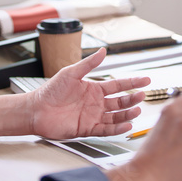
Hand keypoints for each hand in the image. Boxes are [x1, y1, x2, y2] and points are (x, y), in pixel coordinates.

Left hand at [30, 48, 149, 139]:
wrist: (36, 109)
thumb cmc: (51, 91)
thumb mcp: (71, 73)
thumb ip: (88, 63)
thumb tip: (103, 51)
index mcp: (94, 89)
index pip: (118, 85)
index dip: (132, 83)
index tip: (145, 80)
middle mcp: (96, 103)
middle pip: (120, 102)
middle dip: (132, 99)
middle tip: (143, 96)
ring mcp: (92, 117)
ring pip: (116, 116)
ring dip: (127, 114)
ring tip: (137, 110)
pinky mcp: (87, 129)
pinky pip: (106, 129)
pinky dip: (117, 128)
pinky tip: (126, 125)